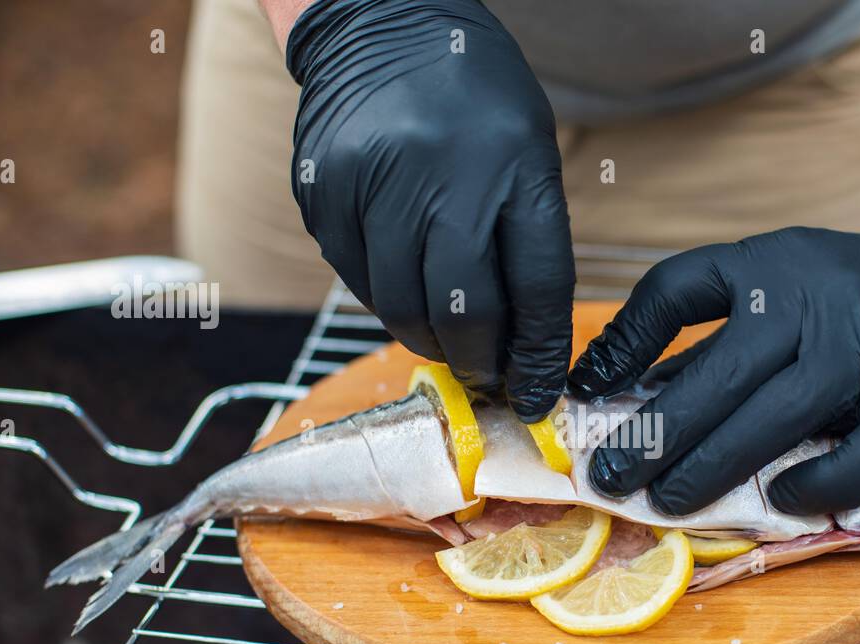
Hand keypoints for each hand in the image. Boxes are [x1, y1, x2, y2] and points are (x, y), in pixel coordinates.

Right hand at [287, 0, 574, 419]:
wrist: (380, 20)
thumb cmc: (474, 100)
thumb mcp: (528, 155)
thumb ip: (528, 245)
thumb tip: (522, 347)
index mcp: (514, 163)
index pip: (536, 288)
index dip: (538, 355)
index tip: (538, 391)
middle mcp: (440, 173)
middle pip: (464, 310)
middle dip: (480, 359)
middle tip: (487, 376)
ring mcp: (371, 182)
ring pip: (400, 306)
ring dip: (428, 339)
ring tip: (446, 339)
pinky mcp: (321, 191)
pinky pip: (354, 279)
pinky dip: (384, 298)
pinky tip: (402, 283)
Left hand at [567, 222, 859, 514]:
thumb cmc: (852, 294)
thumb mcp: (779, 279)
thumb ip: (710, 327)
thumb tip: (622, 391)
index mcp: (770, 266)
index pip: (678, 289)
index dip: (623, 340)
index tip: (583, 388)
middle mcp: (814, 305)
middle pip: (717, 375)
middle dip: (653, 435)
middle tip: (608, 478)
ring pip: (774, 422)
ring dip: (711, 469)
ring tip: (663, 502)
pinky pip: (857, 460)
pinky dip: (815, 485)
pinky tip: (779, 499)